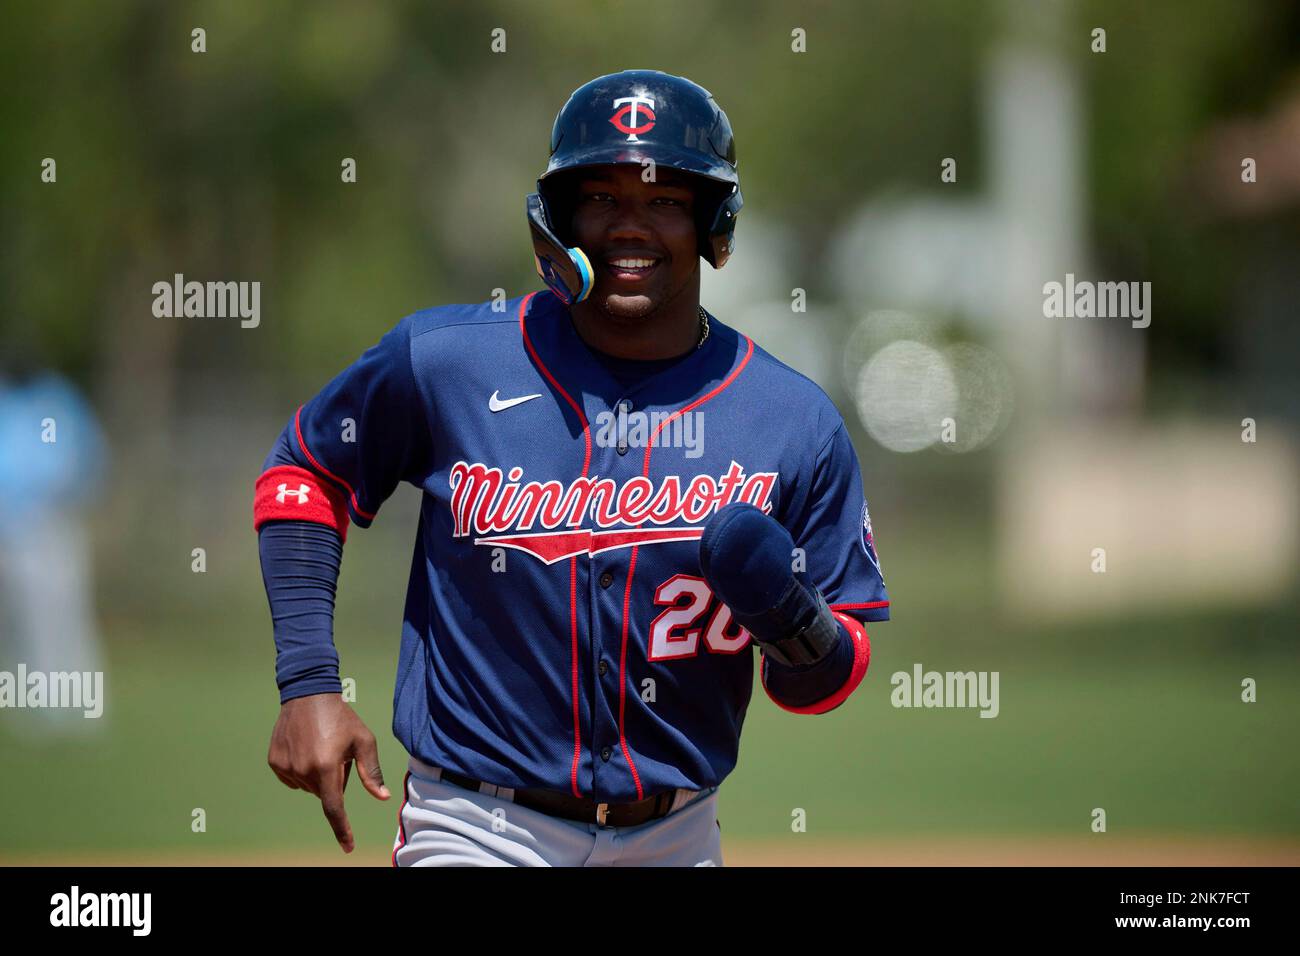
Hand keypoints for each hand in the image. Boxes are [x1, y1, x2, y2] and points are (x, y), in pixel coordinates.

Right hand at [267, 693, 390, 852]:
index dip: (342, 829)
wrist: (308, 694)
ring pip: (308, 787)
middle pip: (323, 793)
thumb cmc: (341, 717)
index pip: (334, 808)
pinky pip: (292, 779)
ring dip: (317, 776)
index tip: (347, 846)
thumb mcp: (363, 741)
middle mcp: (303, 771)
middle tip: (338, 754)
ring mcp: (286, 767)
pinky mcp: (275, 762)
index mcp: (326, 767)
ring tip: (321, 747)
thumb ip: (371, 772)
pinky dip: (302, 771)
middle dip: (334, 780)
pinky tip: (307, 749)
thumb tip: (382, 797)